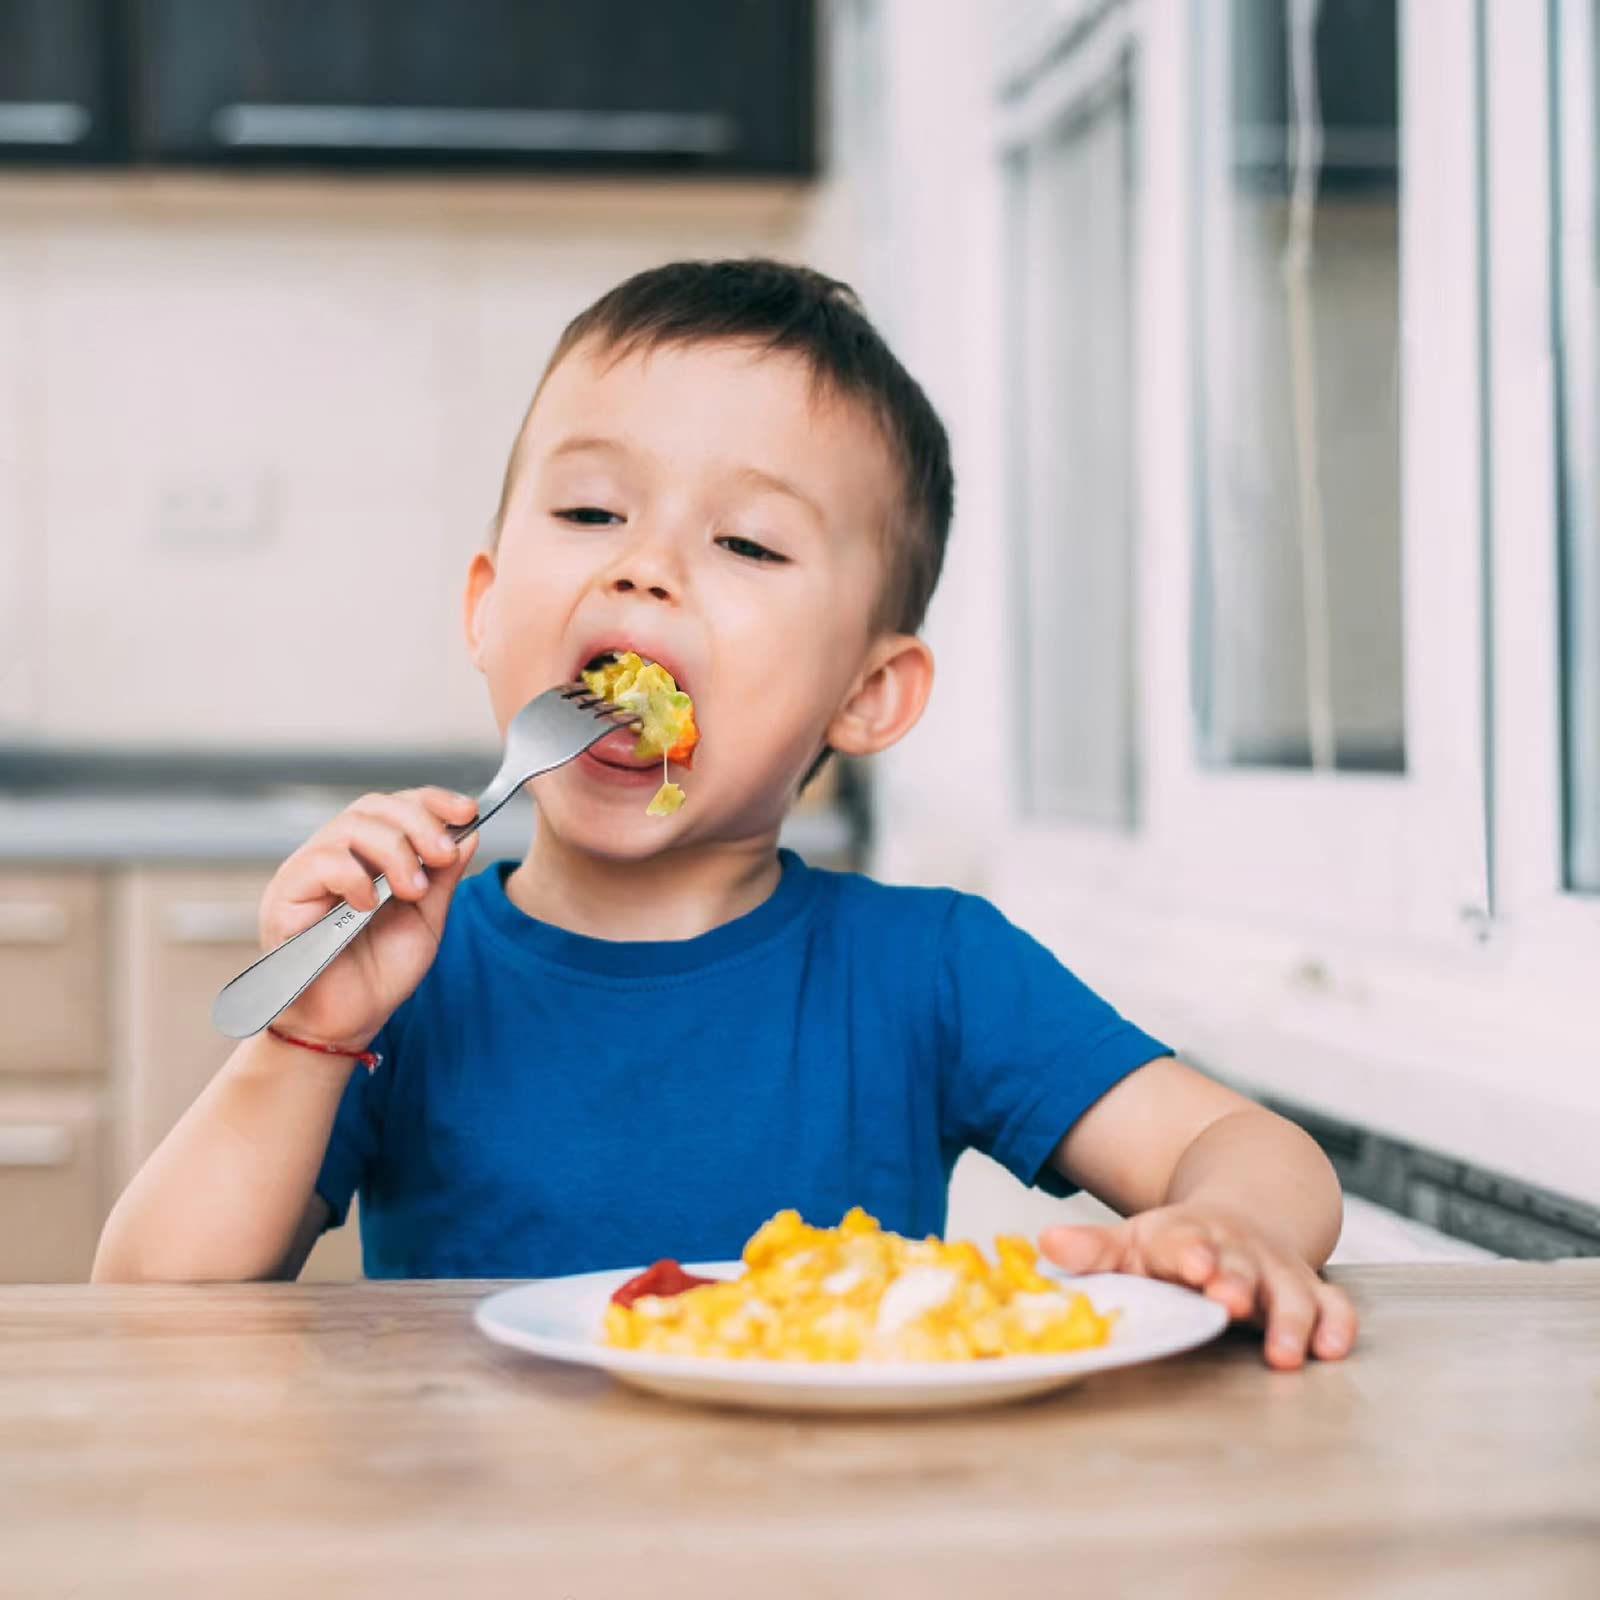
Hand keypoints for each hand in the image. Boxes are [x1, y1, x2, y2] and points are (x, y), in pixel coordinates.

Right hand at [263, 787, 479, 1052]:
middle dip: (419, 825)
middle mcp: (335, 855)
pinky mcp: (285, 896)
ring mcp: (307, 872)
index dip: (431, 801)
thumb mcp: (426, 920)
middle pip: (374, 807)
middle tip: (444, 857)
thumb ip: (443, 877)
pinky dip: (354, 876)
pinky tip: (370, 904)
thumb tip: (468, 831)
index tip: (468, 811)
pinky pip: (320, 863)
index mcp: (367, 856)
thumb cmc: (379, 975)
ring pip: (349, 827)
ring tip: (413, 890)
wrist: (345, 1024)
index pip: (395, 807)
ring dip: (394, 851)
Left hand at [1037, 1203, 1356, 1369]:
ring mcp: (1276, 1270)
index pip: (1185, 1242)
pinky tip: (1332, 1349)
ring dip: (1289, 1318)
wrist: (1245, 1214)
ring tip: (1284, 1352)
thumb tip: (1047, 1246)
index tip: (1191, 1264)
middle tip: (1231, 1304)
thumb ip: (1094, 1250)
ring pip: (1291, 1290)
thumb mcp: (1133, 1242)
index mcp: (1186, 1238)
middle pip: (1239, 1266)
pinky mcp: (1310, 1290)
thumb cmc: (1180, 1244)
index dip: (1188, 1253)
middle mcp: (1237, 1252)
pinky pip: (1334, 1304)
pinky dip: (1337, 1324)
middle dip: (1236, 1284)